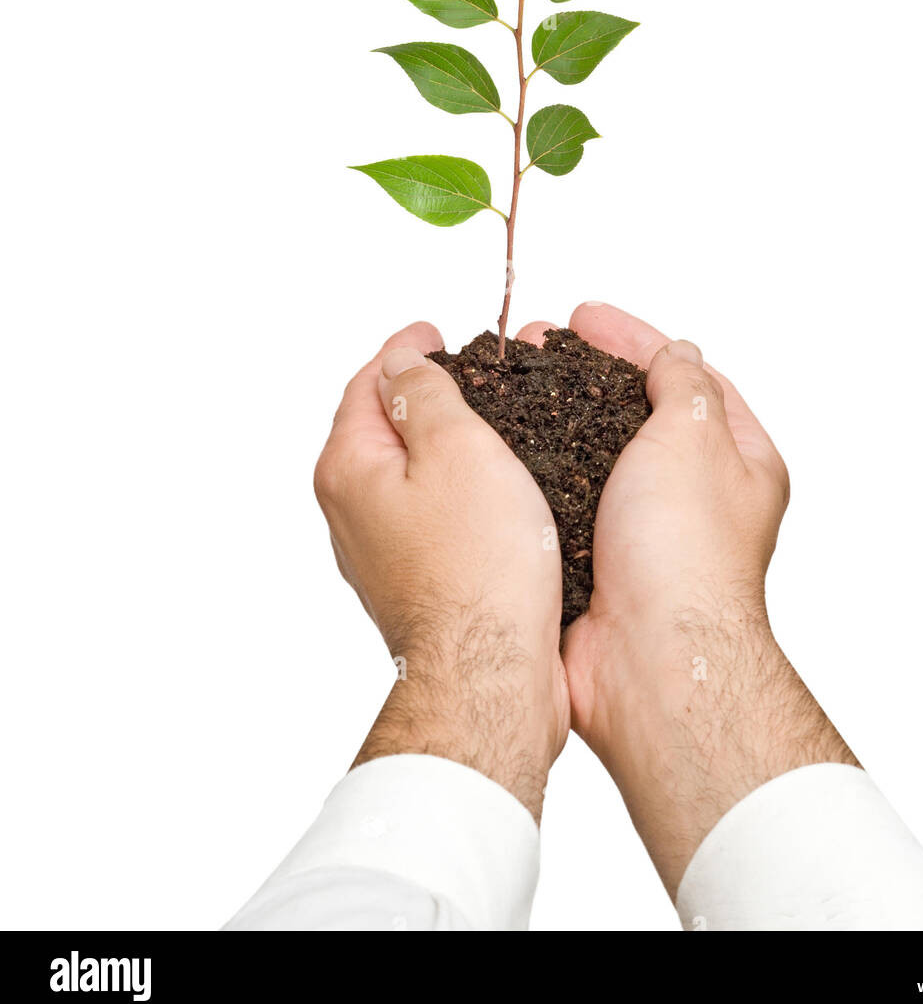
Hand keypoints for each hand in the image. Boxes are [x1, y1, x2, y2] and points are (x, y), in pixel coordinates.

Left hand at [314, 321, 569, 820]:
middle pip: (381, 428)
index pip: (368, 383)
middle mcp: (351, 511)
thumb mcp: (457, 448)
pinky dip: (454, 490)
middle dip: (421, 394)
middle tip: (467, 371)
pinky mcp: (416, 582)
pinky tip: (492, 493)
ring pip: (406, 475)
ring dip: (441, 445)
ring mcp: (380, 552)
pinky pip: (429, 516)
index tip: (432, 333)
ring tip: (489, 425)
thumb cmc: (479, 567)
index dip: (404, 350)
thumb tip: (401, 361)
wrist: (490, 671)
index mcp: (350, 467)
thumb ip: (427, 393)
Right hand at [518, 303, 855, 889]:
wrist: (649, 659)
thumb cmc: (684, 553)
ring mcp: (642, 531)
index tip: (585, 315)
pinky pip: (562, 500)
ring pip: (590, 454)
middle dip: (583, 373)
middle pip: (634, 413)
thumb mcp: (694, 437)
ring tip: (506, 385)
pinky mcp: (596, 560)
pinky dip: (534, 470)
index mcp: (739, 462)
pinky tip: (500, 449)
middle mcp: (694, 496)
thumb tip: (676, 354)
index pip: (686, 377)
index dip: (633, 339)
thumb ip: (682, 385)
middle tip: (535, 345)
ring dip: (551, 416)